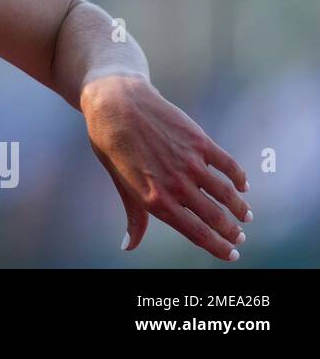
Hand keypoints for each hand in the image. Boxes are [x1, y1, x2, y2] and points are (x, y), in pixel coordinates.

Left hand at [81, 75, 251, 260]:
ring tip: (246, 217)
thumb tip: (128, 246)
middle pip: (215, 217)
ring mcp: (190, 163)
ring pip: (226, 194)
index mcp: (156, 200)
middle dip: (232, 232)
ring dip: (240, 209)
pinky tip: (243, 186)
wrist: (116, 104)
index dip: (218, 247)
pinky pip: (228, 165)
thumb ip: (134, 216)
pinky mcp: (199, 141)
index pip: (197, 233)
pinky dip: (239, 178)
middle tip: (240, 238)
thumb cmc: (112, 145)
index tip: (231, 255)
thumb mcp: (120, 183)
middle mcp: (176, 185)